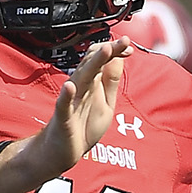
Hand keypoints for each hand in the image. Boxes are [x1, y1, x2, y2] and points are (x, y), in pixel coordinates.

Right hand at [0, 38, 132, 192]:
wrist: (64, 151)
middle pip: (93, 64)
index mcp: (92, 83)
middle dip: (108, 52)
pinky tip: (69, 87)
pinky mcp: (62, 118)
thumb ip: (111, 82)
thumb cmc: (84, 126)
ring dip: (92, 65)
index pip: (102, 60)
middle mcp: (81, 88)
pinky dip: (65, 97)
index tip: (128, 46)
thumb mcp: (106, 103)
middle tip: (123, 41)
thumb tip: (120, 59)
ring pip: (80, 79)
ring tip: (104, 50)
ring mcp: (70, 102)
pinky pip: (63, 105)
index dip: (116, 52)